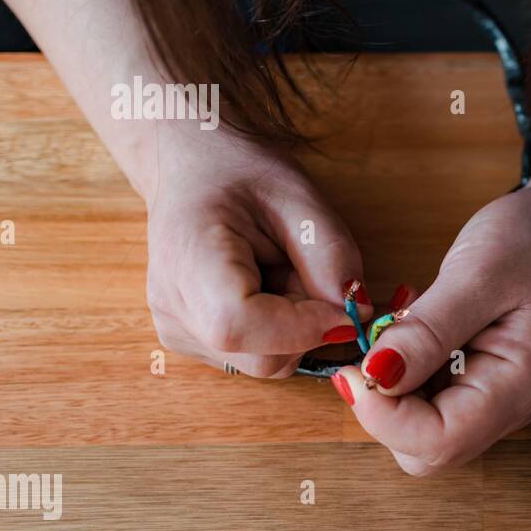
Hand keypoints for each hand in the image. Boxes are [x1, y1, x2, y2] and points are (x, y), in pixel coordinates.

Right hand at [145, 136, 369, 376]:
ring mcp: (178, 331)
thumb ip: (332, 257)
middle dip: (308, 326)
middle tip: (306, 271)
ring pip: (264, 363)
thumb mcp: (300, 199)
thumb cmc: (242, 172)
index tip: (345, 305)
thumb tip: (357, 313)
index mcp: (187, 262)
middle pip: (261, 358)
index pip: (239, 326)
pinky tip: (266, 287)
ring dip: (296, 328)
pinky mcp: (192, 341)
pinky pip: (255, 356)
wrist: (194, 168)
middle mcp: (174, 309)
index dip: (304, 327)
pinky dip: (279, 331)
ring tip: (282, 272)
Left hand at [331, 181, 530, 474]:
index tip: (355, 368)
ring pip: (423, 427)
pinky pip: (431, 398)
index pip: (438, 442)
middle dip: (386, 407)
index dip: (384, 417)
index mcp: (516, 386)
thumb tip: (375, 378)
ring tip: (403, 326)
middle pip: (427, 448)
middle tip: (377, 343)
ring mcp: (495, 395)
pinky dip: (407, 370)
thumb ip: (428, 331)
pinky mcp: (481, 379)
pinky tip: (415, 328)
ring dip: (394, 387)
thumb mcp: (478, 274)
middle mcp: (508, 404)